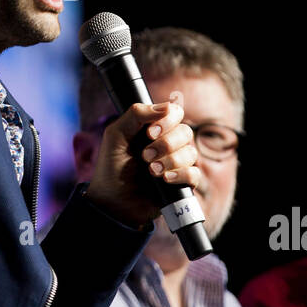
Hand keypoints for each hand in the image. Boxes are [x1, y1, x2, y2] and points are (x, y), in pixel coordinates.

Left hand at [85, 90, 201, 227]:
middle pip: (185, 132)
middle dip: (165, 144)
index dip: (168, 120)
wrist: (112, 200)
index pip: (175, 112)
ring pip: (191, 152)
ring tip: (151, 171)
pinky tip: (165, 180)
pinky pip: (195, 173)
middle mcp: (168, 142)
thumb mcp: (116, 134)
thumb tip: (167, 106)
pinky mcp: (182, 182)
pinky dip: (181, 175)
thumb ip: (136, 114)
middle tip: (145, 156)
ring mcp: (176, 162)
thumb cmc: (111, 165)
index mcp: (154, 127)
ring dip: (170, 161)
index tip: (149, 133)